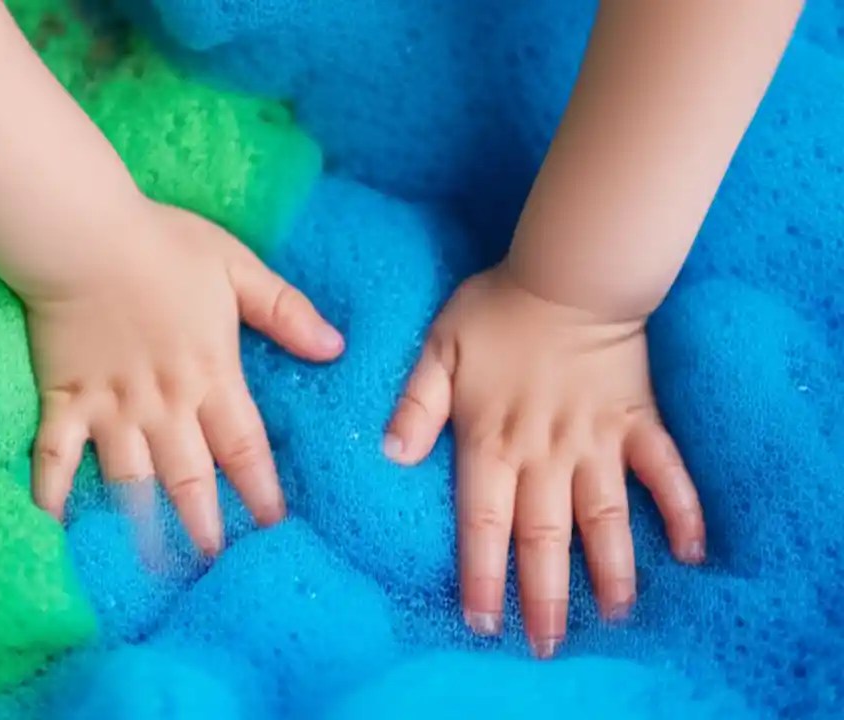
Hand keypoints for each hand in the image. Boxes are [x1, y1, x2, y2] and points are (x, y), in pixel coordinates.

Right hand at [26, 199, 343, 553]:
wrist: (83, 235)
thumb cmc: (162, 245)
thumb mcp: (237, 267)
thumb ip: (285, 311)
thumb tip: (335, 347)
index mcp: (210, 376)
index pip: (245, 449)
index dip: (262, 493)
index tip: (277, 529)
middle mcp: (164, 405)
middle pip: (191, 480)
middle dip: (206, 528)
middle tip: (215, 568)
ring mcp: (111, 409)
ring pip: (132, 481)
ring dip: (142, 526)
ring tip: (150, 569)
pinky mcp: (65, 401)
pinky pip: (56, 458)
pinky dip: (53, 496)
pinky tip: (52, 530)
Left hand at [384, 266, 705, 657]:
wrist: (569, 275)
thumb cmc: (496, 310)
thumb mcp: (437, 350)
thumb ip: (415, 405)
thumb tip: (390, 453)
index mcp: (492, 441)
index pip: (483, 522)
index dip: (480, 574)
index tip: (480, 620)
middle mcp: (545, 453)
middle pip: (544, 537)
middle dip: (543, 596)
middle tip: (545, 647)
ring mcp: (596, 442)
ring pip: (605, 518)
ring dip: (611, 571)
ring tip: (614, 617)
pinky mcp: (638, 424)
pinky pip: (665, 473)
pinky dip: (682, 510)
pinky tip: (693, 552)